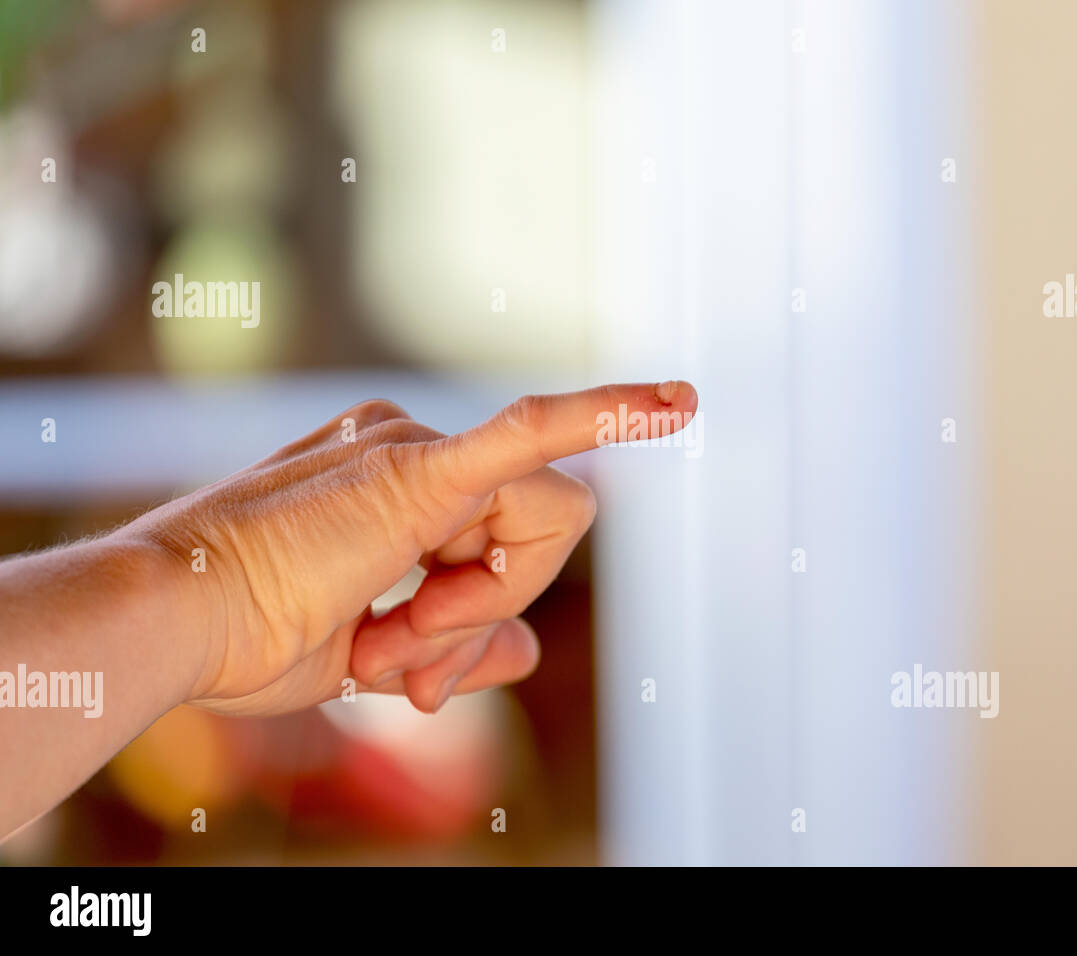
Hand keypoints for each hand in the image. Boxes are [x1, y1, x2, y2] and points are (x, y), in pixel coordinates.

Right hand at [129, 381, 696, 715]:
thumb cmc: (245, 637)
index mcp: (399, 479)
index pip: (500, 544)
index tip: (402, 672)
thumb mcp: (371, 653)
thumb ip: (456, 646)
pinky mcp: (417, 469)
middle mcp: (412, 446)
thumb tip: (529, 654)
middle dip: (484, 618)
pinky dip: (613, 410)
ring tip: (383, 638)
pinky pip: (537, 428)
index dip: (476, 622)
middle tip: (393, 659)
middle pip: (535, 536)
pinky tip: (681, 402)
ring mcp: (415, 449)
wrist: (173, 625)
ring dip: (476, 608)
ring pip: (541, 528)